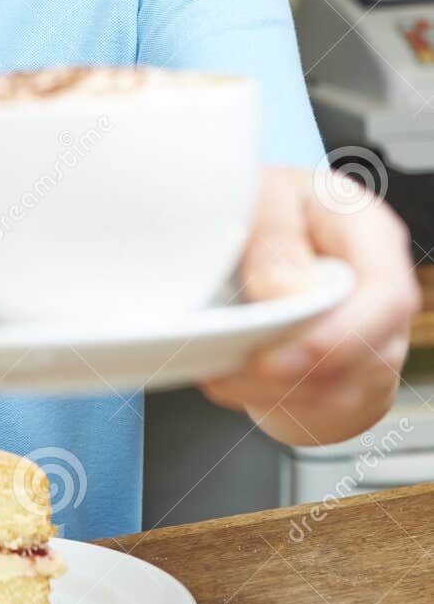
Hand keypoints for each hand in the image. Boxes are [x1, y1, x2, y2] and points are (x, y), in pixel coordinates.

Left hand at [197, 164, 419, 446]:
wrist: (253, 232)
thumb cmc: (263, 206)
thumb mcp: (260, 195)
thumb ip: (273, 237)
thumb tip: (285, 292)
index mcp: (365, 230)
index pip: (385, 293)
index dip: (340, 335)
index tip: (277, 356)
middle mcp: (378, 288)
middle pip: (368, 353)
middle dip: (294, 373)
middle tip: (228, 371)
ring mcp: (369, 335)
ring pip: (342, 390)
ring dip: (274, 392)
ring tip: (217, 375)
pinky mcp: (347, 374)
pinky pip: (322, 408)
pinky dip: (272, 402)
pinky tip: (230, 383)